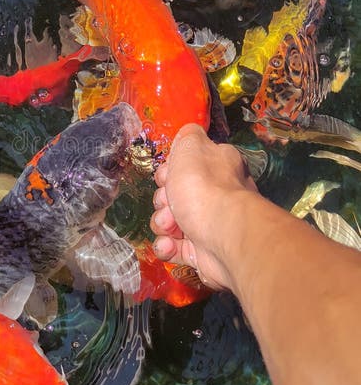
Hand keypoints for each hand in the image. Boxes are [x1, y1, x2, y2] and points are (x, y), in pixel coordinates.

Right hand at [150, 124, 257, 290]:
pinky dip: (168, 246)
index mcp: (217, 167)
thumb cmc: (203, 186)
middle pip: (174, 195)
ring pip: (170, 222)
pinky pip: (175, 247)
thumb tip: (188, 132)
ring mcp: (209, 224)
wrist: (222, 234)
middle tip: (168, 204)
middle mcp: (216, 194)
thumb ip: (188, 135)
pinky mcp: (202, 251)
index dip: (169, 172)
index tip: (166, 177)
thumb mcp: (191, 146)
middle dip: (163, 201)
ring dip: (162, 224)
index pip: (185, 167)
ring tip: (171, 228)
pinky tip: (171, 245)